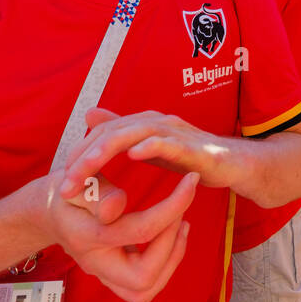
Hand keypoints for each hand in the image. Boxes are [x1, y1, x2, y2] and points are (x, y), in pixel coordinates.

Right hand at [35, 166, 197, 301]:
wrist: (46, 211)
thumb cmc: (66, 190)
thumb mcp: (76, 182)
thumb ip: (96, 194)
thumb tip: (118, 207)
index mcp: (86, 235)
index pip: (140, 230)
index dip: (172, 206)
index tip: (190, 182)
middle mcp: (95, 263)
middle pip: (143, 277)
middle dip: (171, 245)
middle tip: (180, 213)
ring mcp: (103, 274)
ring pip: (144, 291)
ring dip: (172, 258)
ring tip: (181, 224)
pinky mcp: (112, 275)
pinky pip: (143, 287)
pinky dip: (165, 264)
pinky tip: (172, 233)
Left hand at [61, 108, 247, 195]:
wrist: (237, 165)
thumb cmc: (195, 158)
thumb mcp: (153, 149)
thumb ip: (124, 136)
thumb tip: (90, 117)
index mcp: (146, 124)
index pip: (104, 133)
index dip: (80, 153)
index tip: (63, 180)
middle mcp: (158, 122)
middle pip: (112, 132)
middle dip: (85, 157)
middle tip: (65, 184)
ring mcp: (178, 132)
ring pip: (134, 134)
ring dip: (106, 151)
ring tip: (85, 170)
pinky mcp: (196, 148)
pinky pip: (171, 142)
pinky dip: (151, 145)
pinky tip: (133, 154)